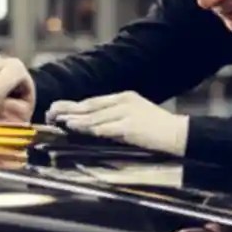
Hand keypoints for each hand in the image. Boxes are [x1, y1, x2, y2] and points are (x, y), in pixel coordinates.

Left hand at [48, 92, 189, 155]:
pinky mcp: (132, 126)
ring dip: (78, 120)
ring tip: (62, 122)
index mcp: (124, 97)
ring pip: (96, 117)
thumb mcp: (135, 116)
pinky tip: (81, 129)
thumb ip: (115, 117)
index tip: (58, 108)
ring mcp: (128, 113)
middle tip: (52, 113)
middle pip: (91, 106)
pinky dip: (93, 129)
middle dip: (70, 110)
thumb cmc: (157, 129)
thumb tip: (93, 125)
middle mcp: (124, 101)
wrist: (179, 134)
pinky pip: (108, 128)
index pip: (94, 101)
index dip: (74, 106)